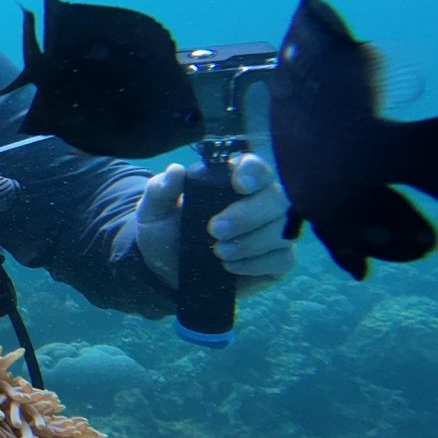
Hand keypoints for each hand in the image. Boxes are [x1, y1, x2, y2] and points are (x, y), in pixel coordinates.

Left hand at [134, 153, 295, 292]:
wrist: (168, 270)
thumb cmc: (166, 231)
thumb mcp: (154, 211)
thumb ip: (161, 190)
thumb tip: (175, 171)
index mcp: (234, 181)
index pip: (257, 167)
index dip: (254, 172)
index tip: (238, 185)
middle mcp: (261, 202)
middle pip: (278, 199)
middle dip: (248, 215)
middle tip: (214, 230)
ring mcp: (273, 231)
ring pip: (282, 231)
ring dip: (251, 242)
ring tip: (218, 252)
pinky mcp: (277, 259)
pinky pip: (283, 258)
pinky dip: (257, 264)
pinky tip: (230, 267)